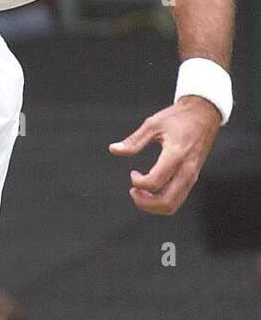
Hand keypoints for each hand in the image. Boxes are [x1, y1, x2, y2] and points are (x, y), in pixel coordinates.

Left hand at [108, 96, 220, 214]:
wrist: (204, 113)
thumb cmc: (179, 117)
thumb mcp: (154, 123)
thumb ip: (134, 140)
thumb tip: (114, 149)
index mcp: (176, 154)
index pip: (155, 181)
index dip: (138, 183)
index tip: (133, 173)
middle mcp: (186, 169)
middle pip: (166, 202)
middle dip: (145, 203)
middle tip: (133, 192)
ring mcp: (192, 175)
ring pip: (173, 205)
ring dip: (153, 206)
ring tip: (141, 194)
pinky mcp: (193, 177)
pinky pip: (178, 198)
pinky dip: (163, 201)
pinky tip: (153, 190)